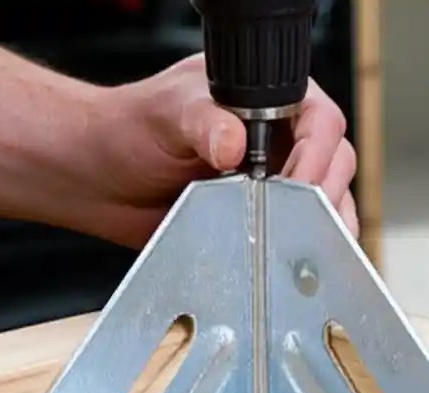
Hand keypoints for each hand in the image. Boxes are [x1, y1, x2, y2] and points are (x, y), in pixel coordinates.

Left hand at [89, 53, 358, 246]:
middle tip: (300, 218)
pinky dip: (301, 248)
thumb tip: (234, 142)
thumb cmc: (125, 130)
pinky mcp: (260, 220)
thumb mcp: (165, 115)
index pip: (318, 118)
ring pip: (325, 202)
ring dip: (321, 224)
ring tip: (301, 242)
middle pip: (334, 162)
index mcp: (264, 99)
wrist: (94, 179)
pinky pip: (297, 234)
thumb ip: (202, 122)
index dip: (318, 150)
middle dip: (323, 193)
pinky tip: (289, 258)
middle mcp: (275, 138)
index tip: (299, 180)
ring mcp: (271, 181)